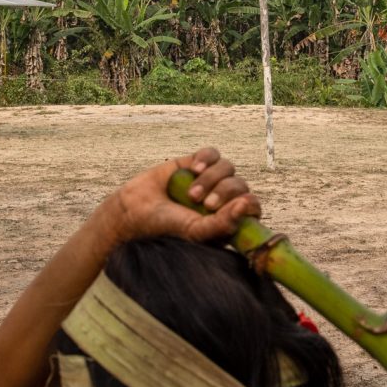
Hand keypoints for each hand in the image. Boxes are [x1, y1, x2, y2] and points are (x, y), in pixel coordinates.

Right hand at [100, 147, 259, 244]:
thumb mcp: (195, 232)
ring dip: (211, 178)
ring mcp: (209, 179)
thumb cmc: (165, 227)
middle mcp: (221, 198)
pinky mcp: (194, 163)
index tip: (238, 206)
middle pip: (240, 185)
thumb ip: (222, 224)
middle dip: (224, 193)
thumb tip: (247, 205)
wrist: (134, 211)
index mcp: (226, 218)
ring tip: (190, 193)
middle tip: (203, 204)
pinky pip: (212, 153)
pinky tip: (193, 168)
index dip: (249, 204)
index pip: (252, 207)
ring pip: (227, 168)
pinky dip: (206, 159)